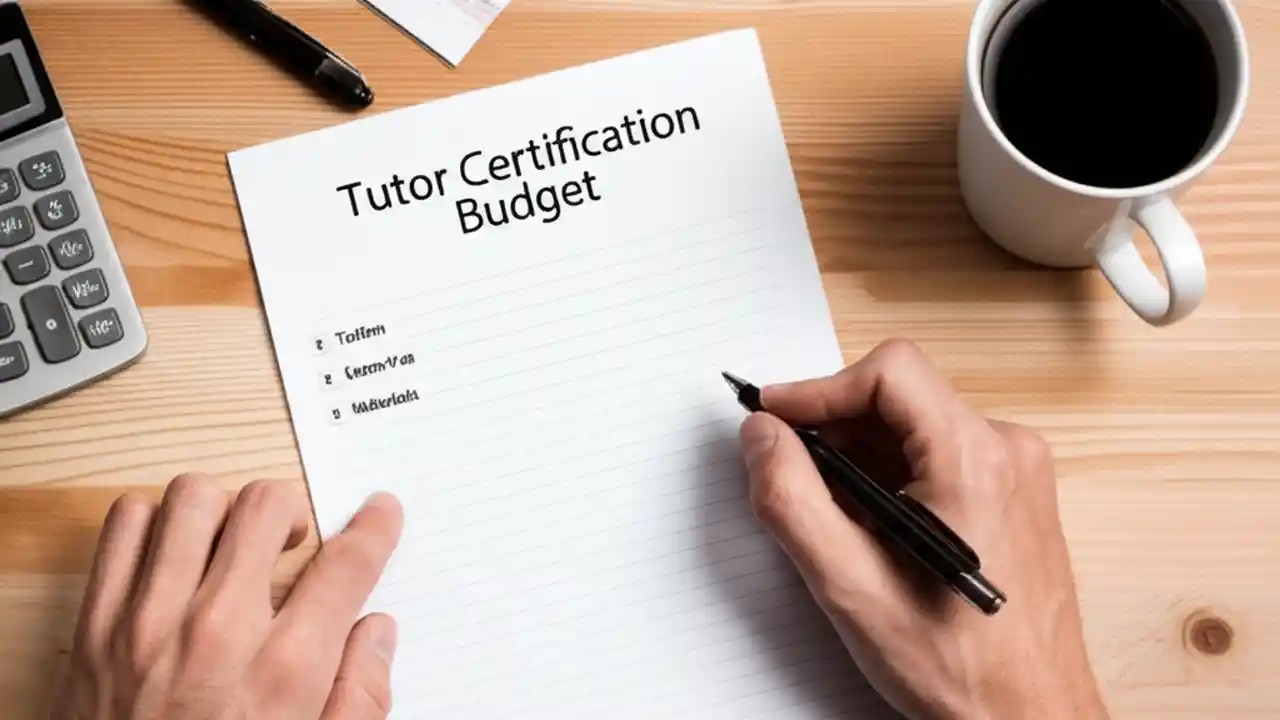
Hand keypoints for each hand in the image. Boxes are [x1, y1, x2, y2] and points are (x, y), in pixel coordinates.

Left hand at [53, 476, 402, 719]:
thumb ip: (360, 697)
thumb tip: (376, 632)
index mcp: (283, 671)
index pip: (346, 565)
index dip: (375, 528)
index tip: (379, 514)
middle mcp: (216, 632)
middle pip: (266, 505)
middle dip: (292, 510)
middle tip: (292, 540)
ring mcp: (147, 622)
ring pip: (193, 499)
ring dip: (222, 510)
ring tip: (230, 543)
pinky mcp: (95, 623)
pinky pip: (126, 525)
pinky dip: (154, 522)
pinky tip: (174, 553)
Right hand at [738, 340, 1107, 719]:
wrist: (1030, 718)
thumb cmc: (962, 667)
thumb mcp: (850, 587)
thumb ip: (792, 500)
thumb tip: (763, 437)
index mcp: (975, 460)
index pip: (888, 372)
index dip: (820, 388)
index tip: (776, 417)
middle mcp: (1007, 452)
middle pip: (898, 395)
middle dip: (835, 428)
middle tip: (793, 474)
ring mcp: (1016, 471)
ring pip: (914, 426)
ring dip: (861, 456)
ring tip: (835, 518)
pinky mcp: (1013, 493)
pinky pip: (937, 454)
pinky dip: (891, 476)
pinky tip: (873, 530)